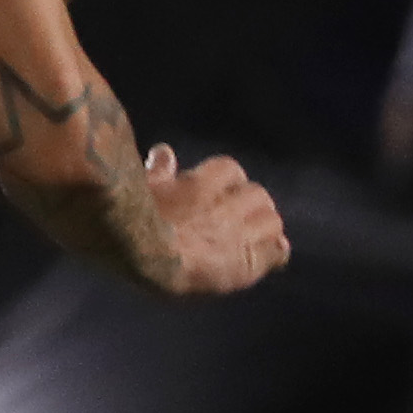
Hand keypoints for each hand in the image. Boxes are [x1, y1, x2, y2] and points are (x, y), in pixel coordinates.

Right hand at [146, 142, 290, 295]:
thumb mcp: (142, 190)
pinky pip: (279, 252)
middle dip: (249, 205)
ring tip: (249, 241)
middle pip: (257, 194)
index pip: (228, 170)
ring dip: (264, 228)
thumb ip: (158, 172)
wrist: (148, 258)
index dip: (225, 183)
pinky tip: (266, 259)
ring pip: (272, 221)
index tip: (215, 193)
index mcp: (202, 184)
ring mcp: (241, 233)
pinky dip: (274, 253)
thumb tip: (164, 151)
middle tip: (233, 221)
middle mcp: (227, 205)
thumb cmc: (133, 222)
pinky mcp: (251, 261)